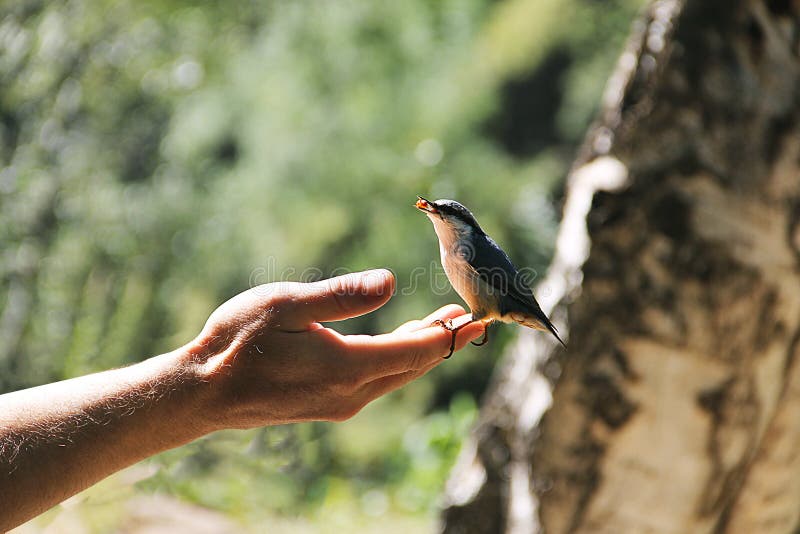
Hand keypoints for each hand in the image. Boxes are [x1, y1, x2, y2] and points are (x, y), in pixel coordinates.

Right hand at [191, 269, 484, 428]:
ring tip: (443, 328)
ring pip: (396, 375)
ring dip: (421, 350)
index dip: (449, 333)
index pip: (416, 350)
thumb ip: (340, 295)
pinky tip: (399, 346)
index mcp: (347, 366)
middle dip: (444, 341)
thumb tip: (390, 281)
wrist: (203, 394)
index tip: (474, 317)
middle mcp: (352, 392)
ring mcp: (340, 403)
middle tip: (470, 319)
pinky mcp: (328, 405)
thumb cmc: (237, 341)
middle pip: (413, 365)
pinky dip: (397, 361)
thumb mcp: (285, 304)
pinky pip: (377, 382)